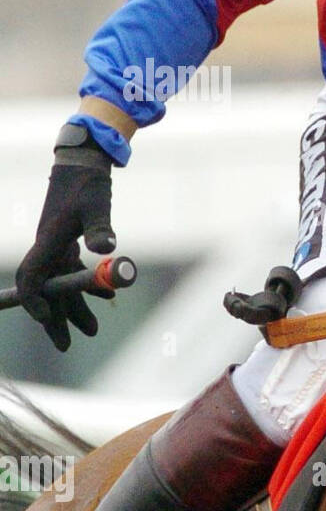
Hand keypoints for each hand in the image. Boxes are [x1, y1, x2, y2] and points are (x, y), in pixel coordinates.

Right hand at [16, 125, 115, 351]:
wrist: (84, 163)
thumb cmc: (87, 183)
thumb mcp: (97, 205)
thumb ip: (101, 228)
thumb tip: (108, 250)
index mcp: (48, 242)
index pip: (32, 280)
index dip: (35, 302)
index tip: (48, 319)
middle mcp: (48, 248)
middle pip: (47, 292)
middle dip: (57, 320)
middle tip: (67, 346)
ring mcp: (57, 247)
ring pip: (62, 286)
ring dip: (77, 308)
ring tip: (93, 330)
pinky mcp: (68, 243)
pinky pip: (73, 273)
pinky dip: (89, 287)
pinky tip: (109, 298)